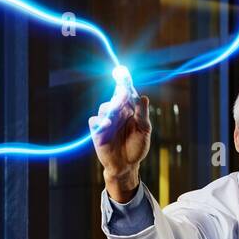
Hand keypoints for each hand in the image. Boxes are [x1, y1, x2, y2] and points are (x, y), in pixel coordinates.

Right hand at [89, 70, 150, 202]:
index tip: (122, 72)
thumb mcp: (144, 130)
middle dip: (119, 95)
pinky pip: (94, 121)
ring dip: (111, 109)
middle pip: (115, 98)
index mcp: (129, 110)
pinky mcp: (97, 131)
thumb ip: (142, 114)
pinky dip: (100, 121)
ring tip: (117, 115)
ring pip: (104, 107)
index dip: (124, 82)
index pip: (126, 93)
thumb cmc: (137, 147)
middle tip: (124, 93)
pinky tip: (108, 125)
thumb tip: (143, 97)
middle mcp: (117, 113)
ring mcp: (107, 121)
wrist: (127, 165)